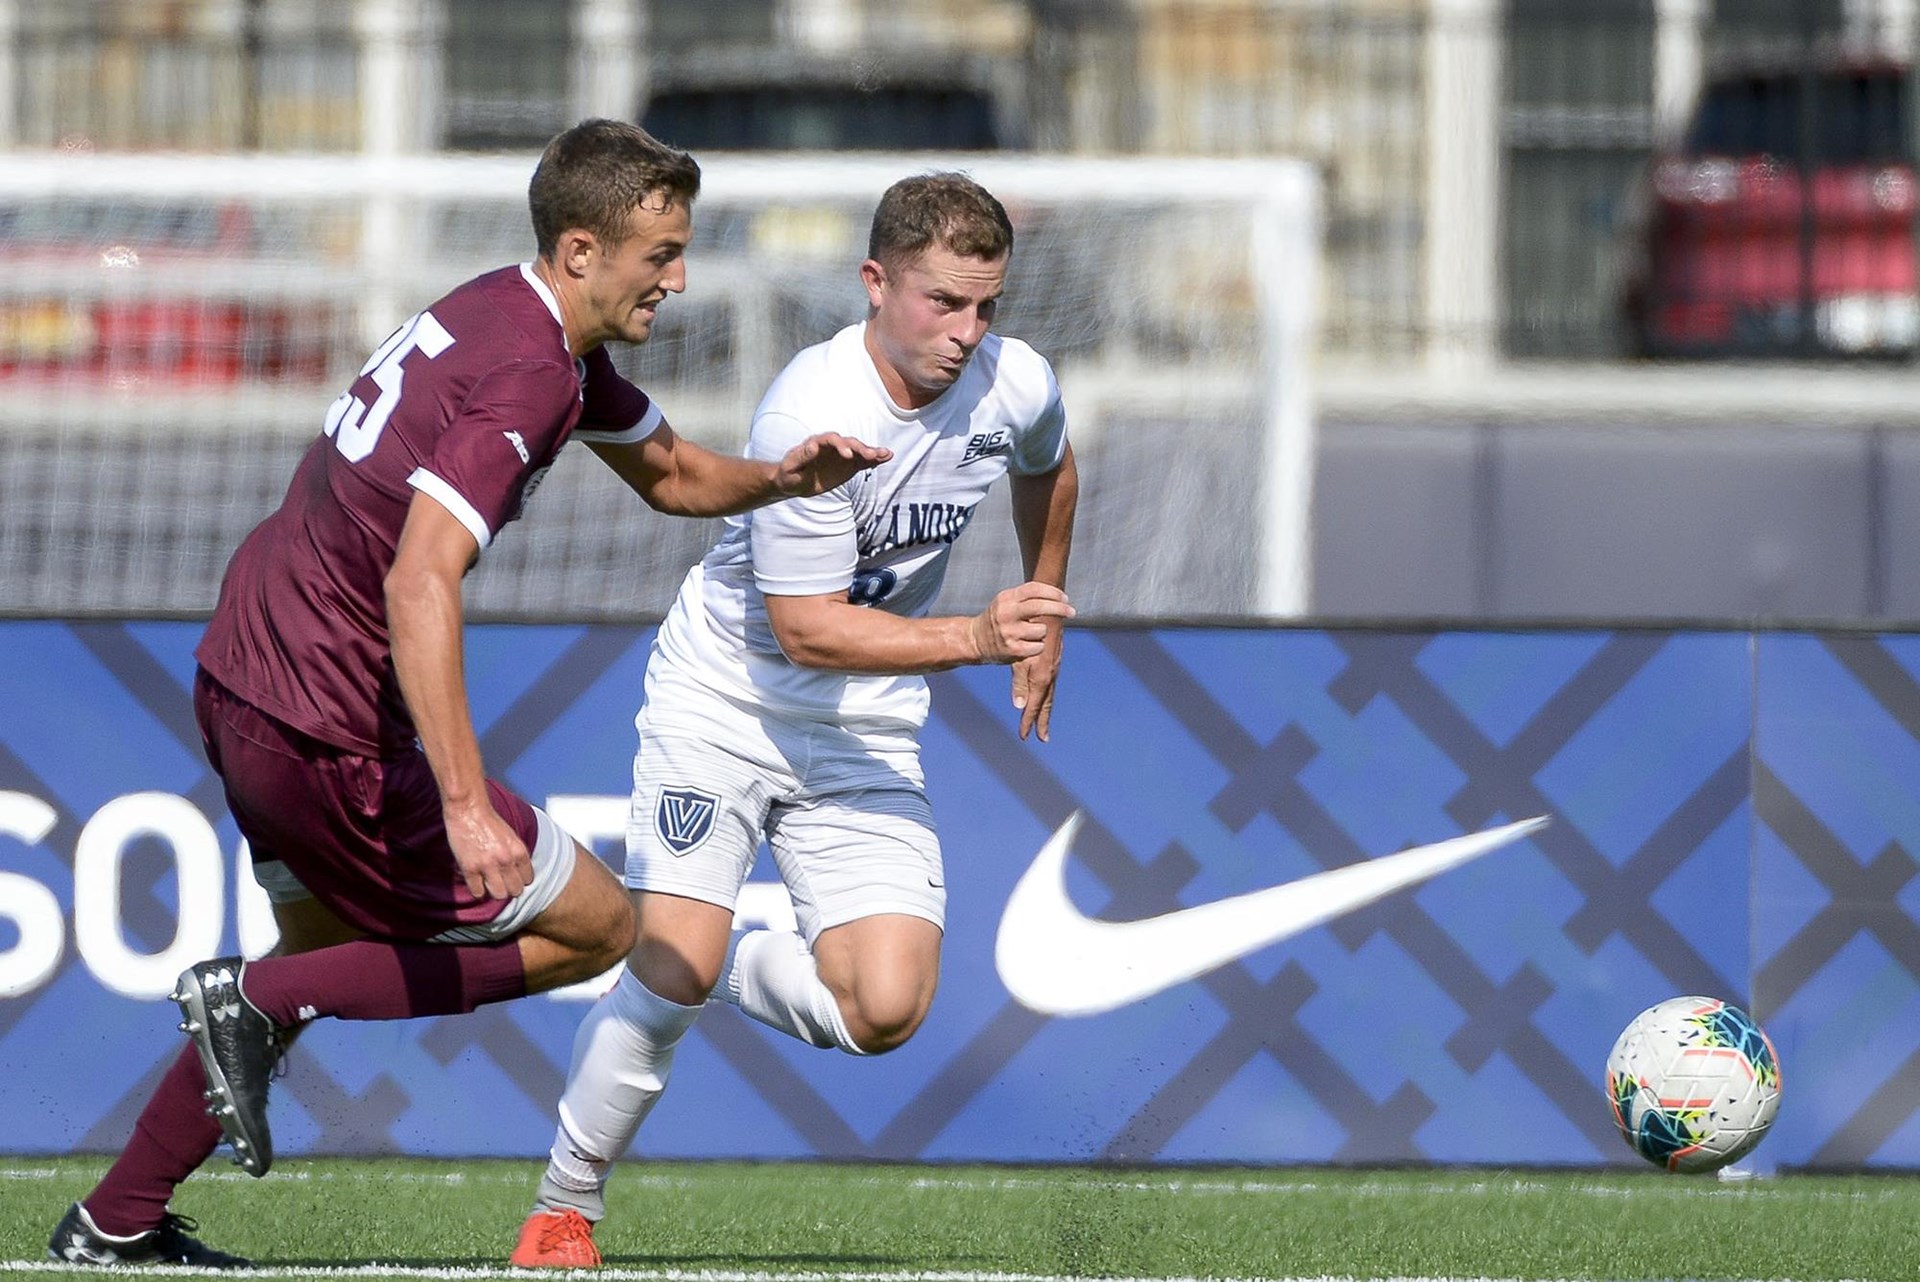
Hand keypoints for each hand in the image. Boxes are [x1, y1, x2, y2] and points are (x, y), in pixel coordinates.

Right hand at [444, 797, 531, 899]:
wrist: (468, 810)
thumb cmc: (488, 821)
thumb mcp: (511, 836)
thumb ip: (516, 854)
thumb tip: (518, 874)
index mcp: (519, 851)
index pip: (528, 879)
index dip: (520, 880)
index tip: (513, 878)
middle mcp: (506, 860)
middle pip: (515, 890)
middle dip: (509, 889)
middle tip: (502, 884)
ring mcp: (488, 865)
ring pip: (499, 895)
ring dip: (495, 892)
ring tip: (489, 885)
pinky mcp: (470, 869)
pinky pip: (478, 893)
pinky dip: (478, 891)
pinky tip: (477, 883)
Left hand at [773, 433, 890, 496]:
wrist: (793, 481)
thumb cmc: (789, 474)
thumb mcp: (791, 467)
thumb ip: (802, 456)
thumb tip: (813, 446)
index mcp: (816, 444)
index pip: (830, 440)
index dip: (840, 445)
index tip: (848, 455)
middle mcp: (831, 446)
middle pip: (848, 443)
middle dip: (859, 448)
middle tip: (870, 455)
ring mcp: (841, 454)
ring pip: (858, 450)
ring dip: (871, 452)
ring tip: (885, 454)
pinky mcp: (848, 464)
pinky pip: (862, 461)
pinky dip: (874, 460)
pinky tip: (886, 458)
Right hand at [968, 582, 1073, 665]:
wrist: (974, 640)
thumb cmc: (998, 619)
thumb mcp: (1007, 602)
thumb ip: (1028, 598)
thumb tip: (1059, 597)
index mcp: (1006, 598)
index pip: (1034, 589)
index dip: (1053, 592)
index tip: (1065, 598)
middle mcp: (1006, 613)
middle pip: (1040, 607)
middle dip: (1060, 608)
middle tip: (1072, 612)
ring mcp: (1009, 632)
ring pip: (1042, 630)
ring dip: (1043, 633)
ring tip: (1031, 634)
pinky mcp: (1012, 650)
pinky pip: (1038, 647)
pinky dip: (1038, 647)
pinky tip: (1028, 646)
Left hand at [1011, 633, 1062, 741]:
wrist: (1048, 611)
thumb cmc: (1030, 635)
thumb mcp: (1020, 660)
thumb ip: (1020, 683)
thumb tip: (1019, 705)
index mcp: (1041, 678)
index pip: (1033, 706)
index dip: (1028, 722)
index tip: (1024, 736)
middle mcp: (1049, 676)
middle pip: (1045, 704)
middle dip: (1042, 722)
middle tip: (1042, 738)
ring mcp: (1053, 668)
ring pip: (1049, 695)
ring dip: (1045, 710)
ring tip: (1043, 722)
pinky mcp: (1053, 661)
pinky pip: (1050, 685)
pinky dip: (1046, 695)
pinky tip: (1043, 695)